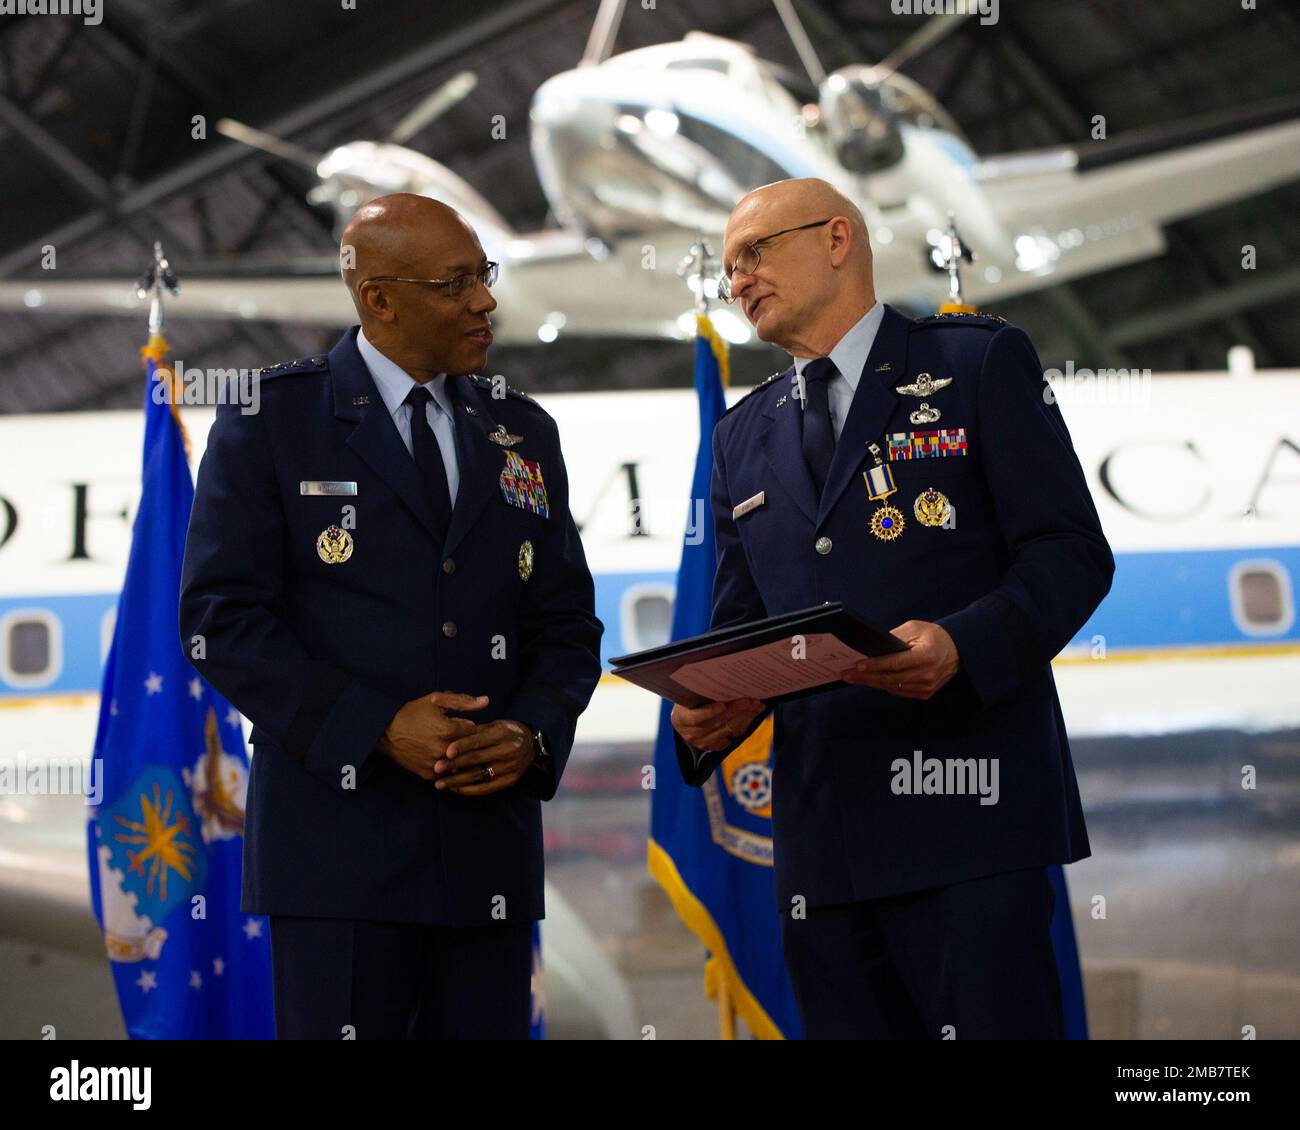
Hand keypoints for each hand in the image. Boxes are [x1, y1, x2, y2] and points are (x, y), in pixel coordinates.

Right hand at [376, 691, 488, 779]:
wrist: (384, 732)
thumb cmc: (411, 712)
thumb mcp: (436, 700)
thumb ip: (463, 701)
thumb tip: (486, 701)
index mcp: (449, 730)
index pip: (475, 731)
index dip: (469, 727)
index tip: (461, 724)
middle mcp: (444, 750)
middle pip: (470, 749)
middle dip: (466, 742)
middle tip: (455, 735)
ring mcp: (436, 764)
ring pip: (460, 762)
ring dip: (459, 755)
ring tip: (449, 746)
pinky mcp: (429, 774)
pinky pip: (448, 773)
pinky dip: (448, 765)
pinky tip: (441, 756)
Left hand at [435, 719, 535, 795]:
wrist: (531, 743)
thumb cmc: (505, 731)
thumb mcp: (493, 725)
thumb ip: (474, 732)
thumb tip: (451, 742)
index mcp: (502, 733)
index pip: (479, 741)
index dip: (462, 746)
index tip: (446, 752)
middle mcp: (508, 751)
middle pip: (477, 760)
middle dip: (455, 765)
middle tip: (437, 768)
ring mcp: (509, 768)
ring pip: (479, 776)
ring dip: (457, 781)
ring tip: (440, 783)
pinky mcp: (510, 780)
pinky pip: (487, 788)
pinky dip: (469, 790)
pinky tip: (455, 789)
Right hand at [671, 698, 764, 752]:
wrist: (686, 719)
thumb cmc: (689, 701)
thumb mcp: (689, 696)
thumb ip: (700, 692)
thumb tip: (721, 680)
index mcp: (681, 719)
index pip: (695, 717)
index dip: (709, 712)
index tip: (723, 705)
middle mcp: (691, 734)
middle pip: (716, 723)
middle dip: (736, 710)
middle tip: (751, 700)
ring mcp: (702, 742)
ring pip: (727, 730)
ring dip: (744, 717)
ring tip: (756, 706)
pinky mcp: (713, 747)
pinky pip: (732, 737)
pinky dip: (743, 725)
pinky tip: (751, 715)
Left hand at [840, 620, 960, 699]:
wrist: (958, 651)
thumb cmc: (934, 636)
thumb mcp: (916, 628)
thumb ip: (895, 637)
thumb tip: (874, 647)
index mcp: (925, 657)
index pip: (894, 663)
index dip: (874, 665)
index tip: (857, 665)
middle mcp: (926, 675)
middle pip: (890, 678)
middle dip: (866, 677)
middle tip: (846, 675)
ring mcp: (926, 687)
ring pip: (892, 687)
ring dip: (872, 683)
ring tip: (855, 678)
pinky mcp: (925, 694)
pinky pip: (899, 692)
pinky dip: (885, 686)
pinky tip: (872, 681)